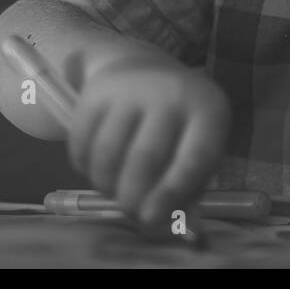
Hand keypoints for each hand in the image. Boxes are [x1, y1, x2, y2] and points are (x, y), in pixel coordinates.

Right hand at [67, 48, 229, 226]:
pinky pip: (81, 142)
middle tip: (130, 211)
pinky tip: (96, 169)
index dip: (172, 193)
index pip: (194, 157)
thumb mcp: (199, 144)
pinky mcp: (97, 92)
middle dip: (133, 197)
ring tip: (113, 190)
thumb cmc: (180, 122)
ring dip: (106, 184)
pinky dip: (84, 166)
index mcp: (208, 111)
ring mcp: (132, 89)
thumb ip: (187, 184)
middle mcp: (171, 94)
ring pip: (108, 153)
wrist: (145, 69)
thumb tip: (158, 220)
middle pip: (146, 157)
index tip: (151, 218)